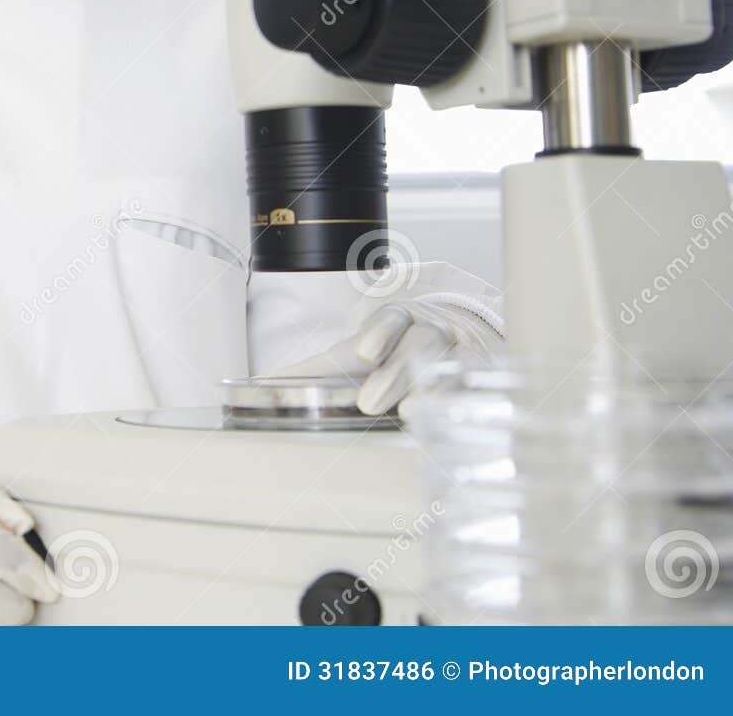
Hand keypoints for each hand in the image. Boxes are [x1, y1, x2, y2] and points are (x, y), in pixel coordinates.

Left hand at [267, 263, 502, 416]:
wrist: (452, 340)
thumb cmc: (391, 352)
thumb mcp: (353, 355)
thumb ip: (312, 369)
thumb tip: (260, 384)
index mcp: (396, 320)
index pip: (390, 318)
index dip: (378, 332)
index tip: (361, 353)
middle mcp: (431, 332)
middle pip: (420, 342)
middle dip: (394, 371)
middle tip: (367, 402)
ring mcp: (459, 355)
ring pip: (451, 363)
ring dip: (430, 388)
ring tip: (408, 413)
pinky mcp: (479, 380)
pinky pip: (476, 387)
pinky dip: (461, 403)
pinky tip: (447, 422)